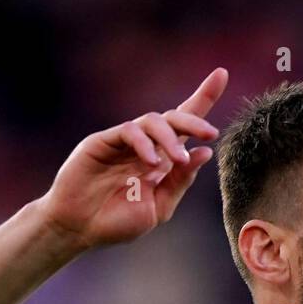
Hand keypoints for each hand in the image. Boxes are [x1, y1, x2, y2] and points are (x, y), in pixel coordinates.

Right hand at [36, 67, 227, 249]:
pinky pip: (129, 132)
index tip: (222, 74)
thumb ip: (180, 181)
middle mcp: (146, 145)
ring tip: (177, 161)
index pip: (185, 125)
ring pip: (153, 121)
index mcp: (162, 160)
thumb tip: (204, 153)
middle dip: (195, 120)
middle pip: (174, 117)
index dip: (203, 98)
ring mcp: (124, 141)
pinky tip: (151, 163)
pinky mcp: (103, 140)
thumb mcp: (159, 207)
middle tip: (211, 133)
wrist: (80, 229)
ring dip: (170, 139)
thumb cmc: (116, 221)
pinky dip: (144, 144)